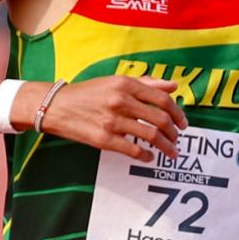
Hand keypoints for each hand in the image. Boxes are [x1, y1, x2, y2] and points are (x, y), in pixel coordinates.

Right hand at [40, 75, 186, 162]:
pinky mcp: (104, 139)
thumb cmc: (88, 93)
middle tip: (177, 139)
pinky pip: (133, 150)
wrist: (56, 106)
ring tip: (171, 152)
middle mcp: (121, 101)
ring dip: (166, 147)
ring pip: (151, 136)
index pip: (162, 99)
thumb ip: (145, 83)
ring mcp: (113, 121)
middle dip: (174, 132)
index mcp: (125, 84)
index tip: (182, 123)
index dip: (177, 113)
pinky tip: (149, 157)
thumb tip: (172, 86)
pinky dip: (146, 156)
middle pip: (160, 119)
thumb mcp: (115, 81)